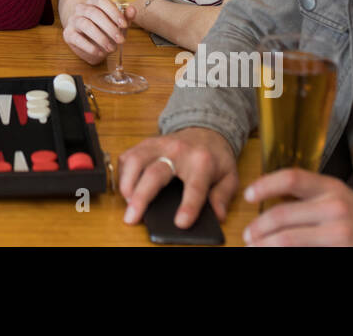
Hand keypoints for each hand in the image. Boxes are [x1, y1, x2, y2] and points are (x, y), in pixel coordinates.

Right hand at [62, 0, 133, 64]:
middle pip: (94, 13)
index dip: (113, 12)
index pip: (101, 0)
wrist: (90, 44)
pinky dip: (90, 47)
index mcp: (93, 1)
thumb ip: (125, 17)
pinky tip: (100, 52)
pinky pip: (77, 39)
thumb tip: (132, 10)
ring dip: (101, 38)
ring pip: (85, 25)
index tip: (124, 24)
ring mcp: (73, 20)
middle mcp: (81, 8)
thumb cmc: (106, 30)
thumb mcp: (118, 24)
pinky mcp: (68, 34)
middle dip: (110, 27)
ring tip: (111, 48)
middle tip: (120, 40)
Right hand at [119, 127, 238, 226]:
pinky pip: (128, 156)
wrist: (206, 130)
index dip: (188, 206)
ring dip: (127, 184)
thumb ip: (223, 196)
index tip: (181, 223)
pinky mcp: (146, 143)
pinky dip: (123, 174)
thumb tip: (217, 215)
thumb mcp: (229, 176)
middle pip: (155, 173)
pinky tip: (126, 189)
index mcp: (202, 162)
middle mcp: (178, 151)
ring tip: (127, 203)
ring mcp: (159, 145)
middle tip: (132, 217)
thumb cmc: (215, 157)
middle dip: (141, 197)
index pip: (194, 186)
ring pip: (135, 160)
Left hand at [242, 169, 352, 245]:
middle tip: (247, 235)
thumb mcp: (337, 197)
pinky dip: (284, 254)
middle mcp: (335, 207)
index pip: (291, 178)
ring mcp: (338, 232)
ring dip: (265, 245)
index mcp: (331, 187)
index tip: (248, 195)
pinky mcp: (339, 252)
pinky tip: (275, 254)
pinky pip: (301, 252)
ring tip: (255, 247)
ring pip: (287, 239)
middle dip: (259, 227)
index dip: (265, 185)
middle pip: (282, 215)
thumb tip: (268, 198)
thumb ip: (309, 195)